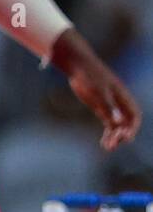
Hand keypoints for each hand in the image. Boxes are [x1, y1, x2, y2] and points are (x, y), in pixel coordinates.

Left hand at [50, 28, 141, 150]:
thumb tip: (118, 123)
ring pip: (117, 125)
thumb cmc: (89, 76)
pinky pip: (108, 123)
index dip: (132, 128)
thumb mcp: (98, 93)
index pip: (134, 116)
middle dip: (122, 135)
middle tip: (112, 145)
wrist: (77, 64)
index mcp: (122, 96)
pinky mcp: (100, 107)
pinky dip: (108, 133)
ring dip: (114, 137)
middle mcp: (118, 102)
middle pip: (126, 123)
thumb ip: (108, 108)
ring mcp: (109, 105)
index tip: (126, 138)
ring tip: (108, 147)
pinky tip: (103, 143)